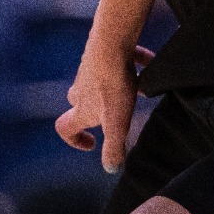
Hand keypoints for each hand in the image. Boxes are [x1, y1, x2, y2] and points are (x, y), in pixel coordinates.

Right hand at [54, 40, 152, 171]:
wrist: (112, 43)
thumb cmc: (113, 86)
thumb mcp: (117, 124)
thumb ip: (113, 148)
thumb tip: (111, 170)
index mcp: (81, 108)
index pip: (65, 127)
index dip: (74, 139)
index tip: (92, 143)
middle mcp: (80, 88)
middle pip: (78, 102)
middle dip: (93, 111)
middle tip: (114, 115)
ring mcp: (89, 68)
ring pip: (96, 81)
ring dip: (112, 89)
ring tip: (136, 90)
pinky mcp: (101, 51)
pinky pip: (115, 60)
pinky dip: (129, 63)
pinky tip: (148, 61)